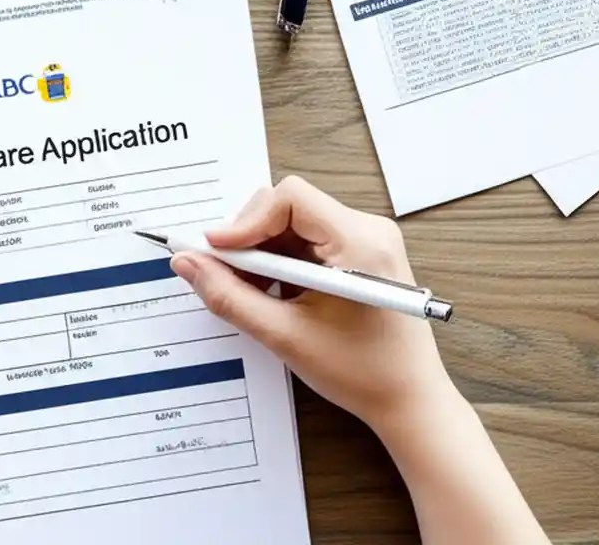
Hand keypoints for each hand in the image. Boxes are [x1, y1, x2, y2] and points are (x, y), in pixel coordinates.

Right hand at [169, 176, 456, 432]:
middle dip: (251, 238)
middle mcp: (369, 230)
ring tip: (254, 293)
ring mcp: (369, 240)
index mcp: (360, 243)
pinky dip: (282, 261)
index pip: (289, 198)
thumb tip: (188, 264)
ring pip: (295, 222)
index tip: (217, 252)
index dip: (245, 221)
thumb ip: (229, 296)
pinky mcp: (363, 253)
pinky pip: (309, 239)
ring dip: (265, 252)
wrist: (410, 399)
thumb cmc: (362, 372)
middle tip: (231, 277)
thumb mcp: (283, 335)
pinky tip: (275, 294)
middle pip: (288, 205)